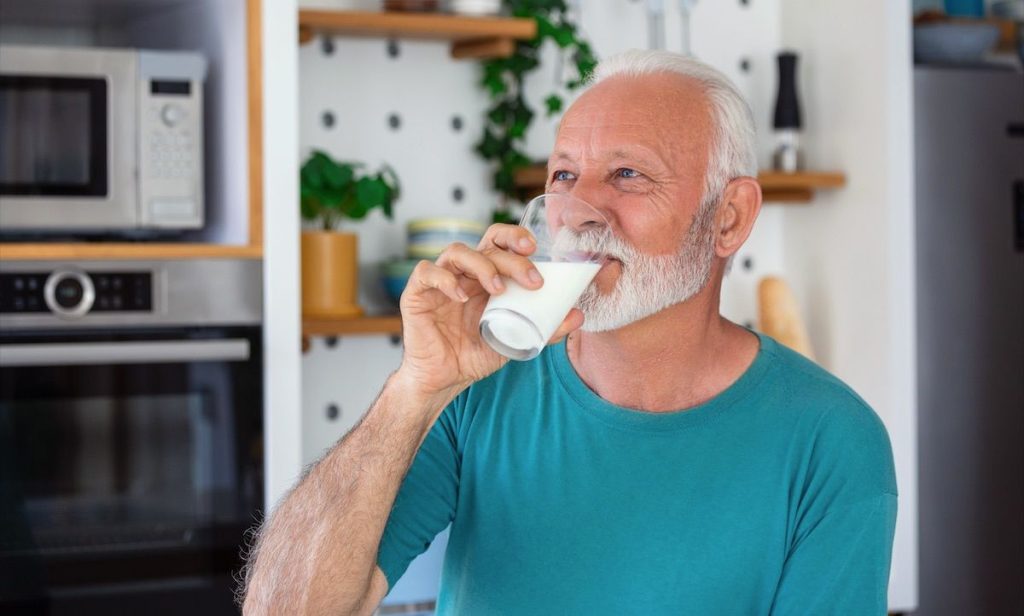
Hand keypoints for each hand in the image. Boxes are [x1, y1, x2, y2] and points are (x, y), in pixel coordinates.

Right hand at [395, 223, 584, 399]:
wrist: (443, 380)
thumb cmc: (475, 355)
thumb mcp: (516, 341)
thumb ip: (545, 329)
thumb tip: (578, 316)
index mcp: (485, 276)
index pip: (499, 242)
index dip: (515, 237)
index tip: (535, 249)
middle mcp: (463, 273)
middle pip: (485, 244)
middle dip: (511, 257)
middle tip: (532, 280)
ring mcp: (440, 281)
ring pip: (457, 252)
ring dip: (482, 265)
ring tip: (498, 290)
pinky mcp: (417, 294)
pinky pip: (426, 272)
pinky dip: (445, 280)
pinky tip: (460, 297)